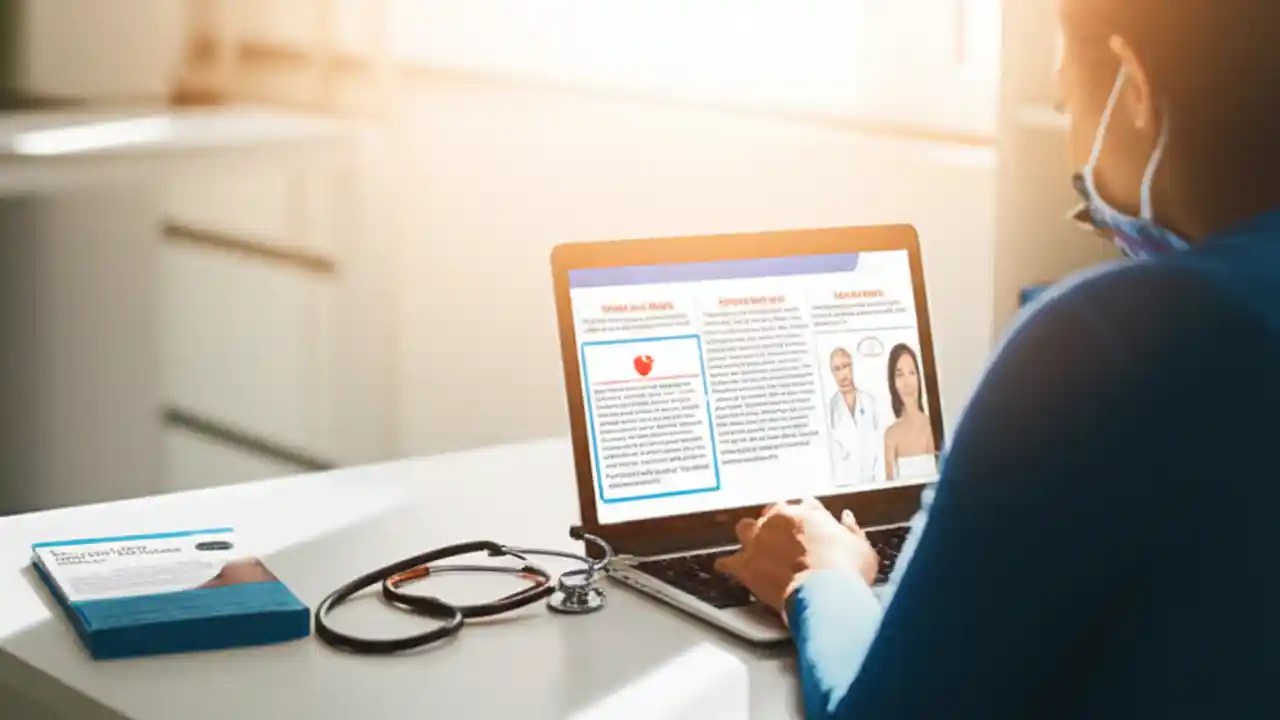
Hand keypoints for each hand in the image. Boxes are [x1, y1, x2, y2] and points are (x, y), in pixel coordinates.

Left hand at [714, 499, 878, 612]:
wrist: (825, 593)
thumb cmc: (847, 570)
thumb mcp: (861, 547)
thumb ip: (851, 530)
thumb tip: (846, 518)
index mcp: (808, 511)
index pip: (803, 505)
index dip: (806, 516)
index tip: (808, 524)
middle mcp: (780, 518)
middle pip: (771, 512)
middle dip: (775, 523)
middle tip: (782, 538)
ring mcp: (759, 539)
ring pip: (745, 528)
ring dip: (749, 536)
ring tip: (753, 546)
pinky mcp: (746, 564)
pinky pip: (728, 562)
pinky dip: (727, 566)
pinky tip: (726, 568)